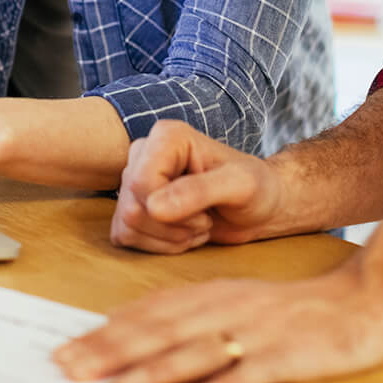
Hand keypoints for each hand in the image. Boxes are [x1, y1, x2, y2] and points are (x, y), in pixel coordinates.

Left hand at [54, 258, 382, 382]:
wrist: (366, 299)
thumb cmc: (293, 309)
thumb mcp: (234, 300)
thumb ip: (186, 313)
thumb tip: (129, 328)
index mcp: (212, 295)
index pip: (148, 313)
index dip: (105, 332)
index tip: (64, 349)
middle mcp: (228, 309)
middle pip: (162, 331)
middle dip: (113, 351)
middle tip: (72, 369)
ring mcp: (260, 332)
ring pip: (202, 350)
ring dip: (160, 369)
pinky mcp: (293, 355)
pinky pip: (258, 372)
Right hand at [110, 120, 285, 253]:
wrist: (257, 206)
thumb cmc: (255, 188)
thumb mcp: (239, 186)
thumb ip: (199, 191)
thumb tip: (154, 207)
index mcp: (167, 137)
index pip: (142, 183)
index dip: (171, 210)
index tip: (206, 211)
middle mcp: (145, 153)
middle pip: (133, 207)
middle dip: (173, 227)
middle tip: (205, 220)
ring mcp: (135, 180)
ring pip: (127, 224)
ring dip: (169, 238)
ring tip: (197, 226)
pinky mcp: (132, 206)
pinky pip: (124, 235)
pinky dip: (158, 246)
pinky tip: (183, 234)